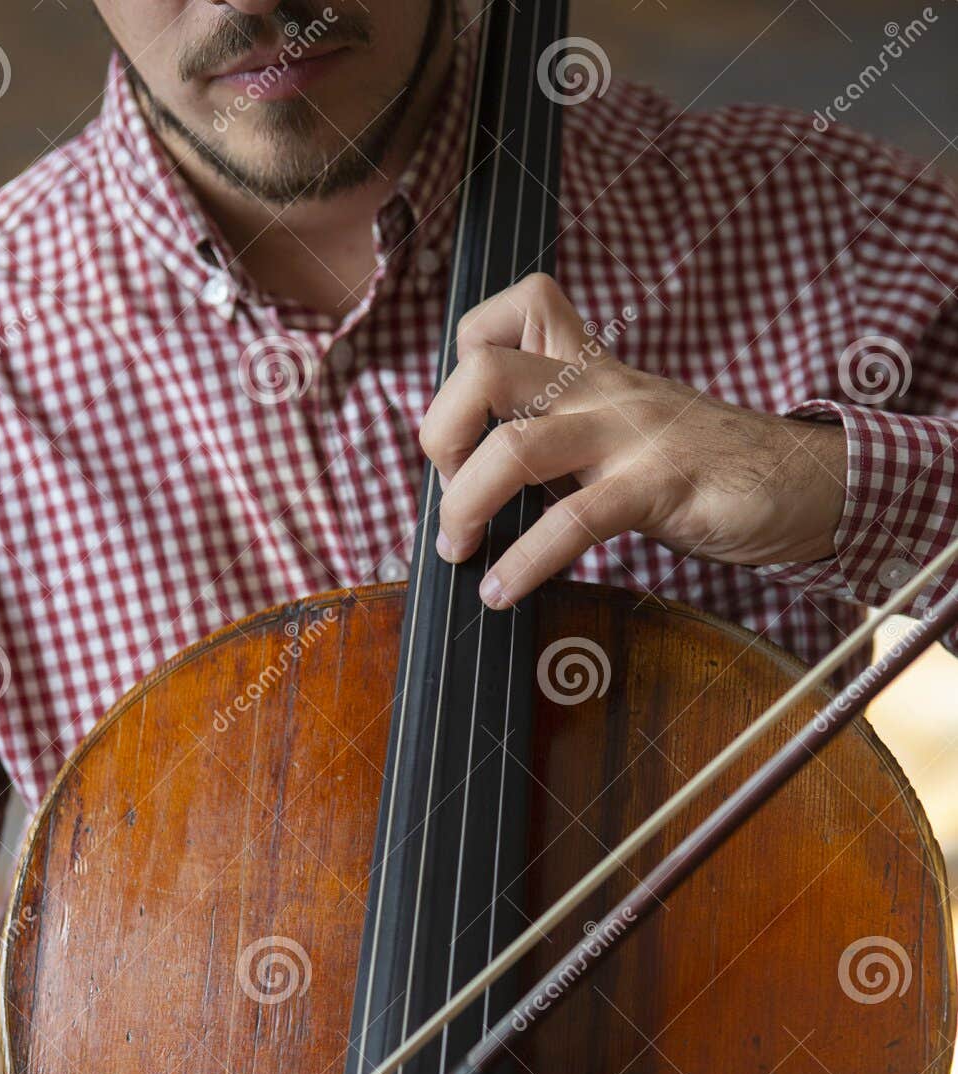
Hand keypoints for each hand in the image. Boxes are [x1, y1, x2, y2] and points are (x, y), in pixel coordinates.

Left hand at [419, 273, 847, 607]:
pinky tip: (506, 590)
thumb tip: (487, 487)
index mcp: (592, 370)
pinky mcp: (660, 486)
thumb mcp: (624, 434)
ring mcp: (630, 435)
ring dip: (465, 505)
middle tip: (448, 497)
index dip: (464, 359)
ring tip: (461, 550)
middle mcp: (602, 389)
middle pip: (484, 369)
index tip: (465, 433)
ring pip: (515, 446)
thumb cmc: (708, 468)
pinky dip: (526, 562)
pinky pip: (574, 520)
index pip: (515, 310)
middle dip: (440, 436)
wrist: (805, 481)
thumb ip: (564, 443)